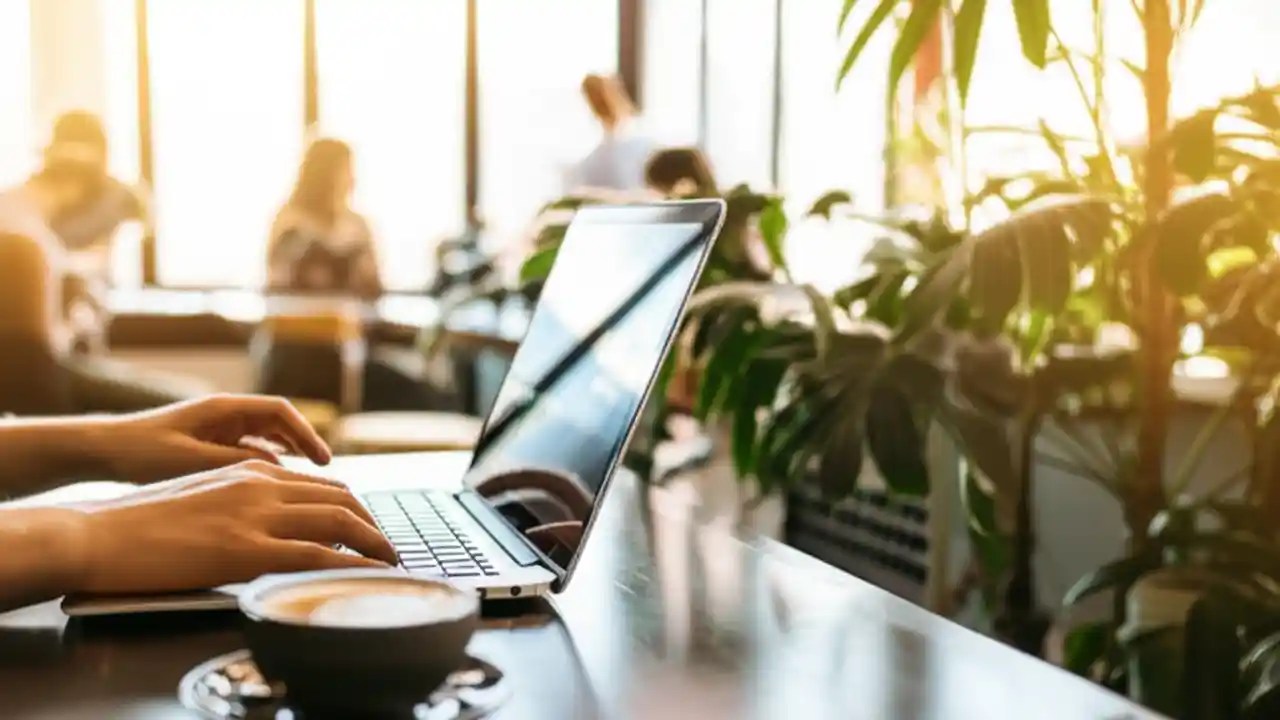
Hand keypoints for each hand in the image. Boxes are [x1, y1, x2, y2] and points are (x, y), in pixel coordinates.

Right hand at [68, 460, 396, 595]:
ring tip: (389, 564)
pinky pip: (317, 553)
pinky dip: (352, 564)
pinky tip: (366, 575)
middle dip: (373, 527)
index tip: (367, 531)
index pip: (321, 486)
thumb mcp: (201, 499)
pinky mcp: (245, 548)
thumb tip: (264, 528)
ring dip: (373, 544)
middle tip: (388, 551)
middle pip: (341, 499)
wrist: (96, 534)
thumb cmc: (138, 526)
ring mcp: (254, 514)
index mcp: (249, 471)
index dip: (354, 509)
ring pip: (340, 520)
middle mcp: (260, 484)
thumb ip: (239, 505)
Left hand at [95, 394, 332, 483]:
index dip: (306, 433)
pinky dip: (266, 463)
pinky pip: (248, 450)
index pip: (279, 412)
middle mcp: (225, 414)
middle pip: (278, 423)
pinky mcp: (208, 444)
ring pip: (265, 437)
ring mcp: (217, 428)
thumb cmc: (140, 452)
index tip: (322, 458)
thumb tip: (277, 469)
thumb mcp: (191, 460)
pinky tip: (271, 485)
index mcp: (223, 409)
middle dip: (303, 443)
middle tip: (324, 469)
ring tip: (306, 478)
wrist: (101, 450)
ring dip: (287, 453)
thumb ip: (235, 462)